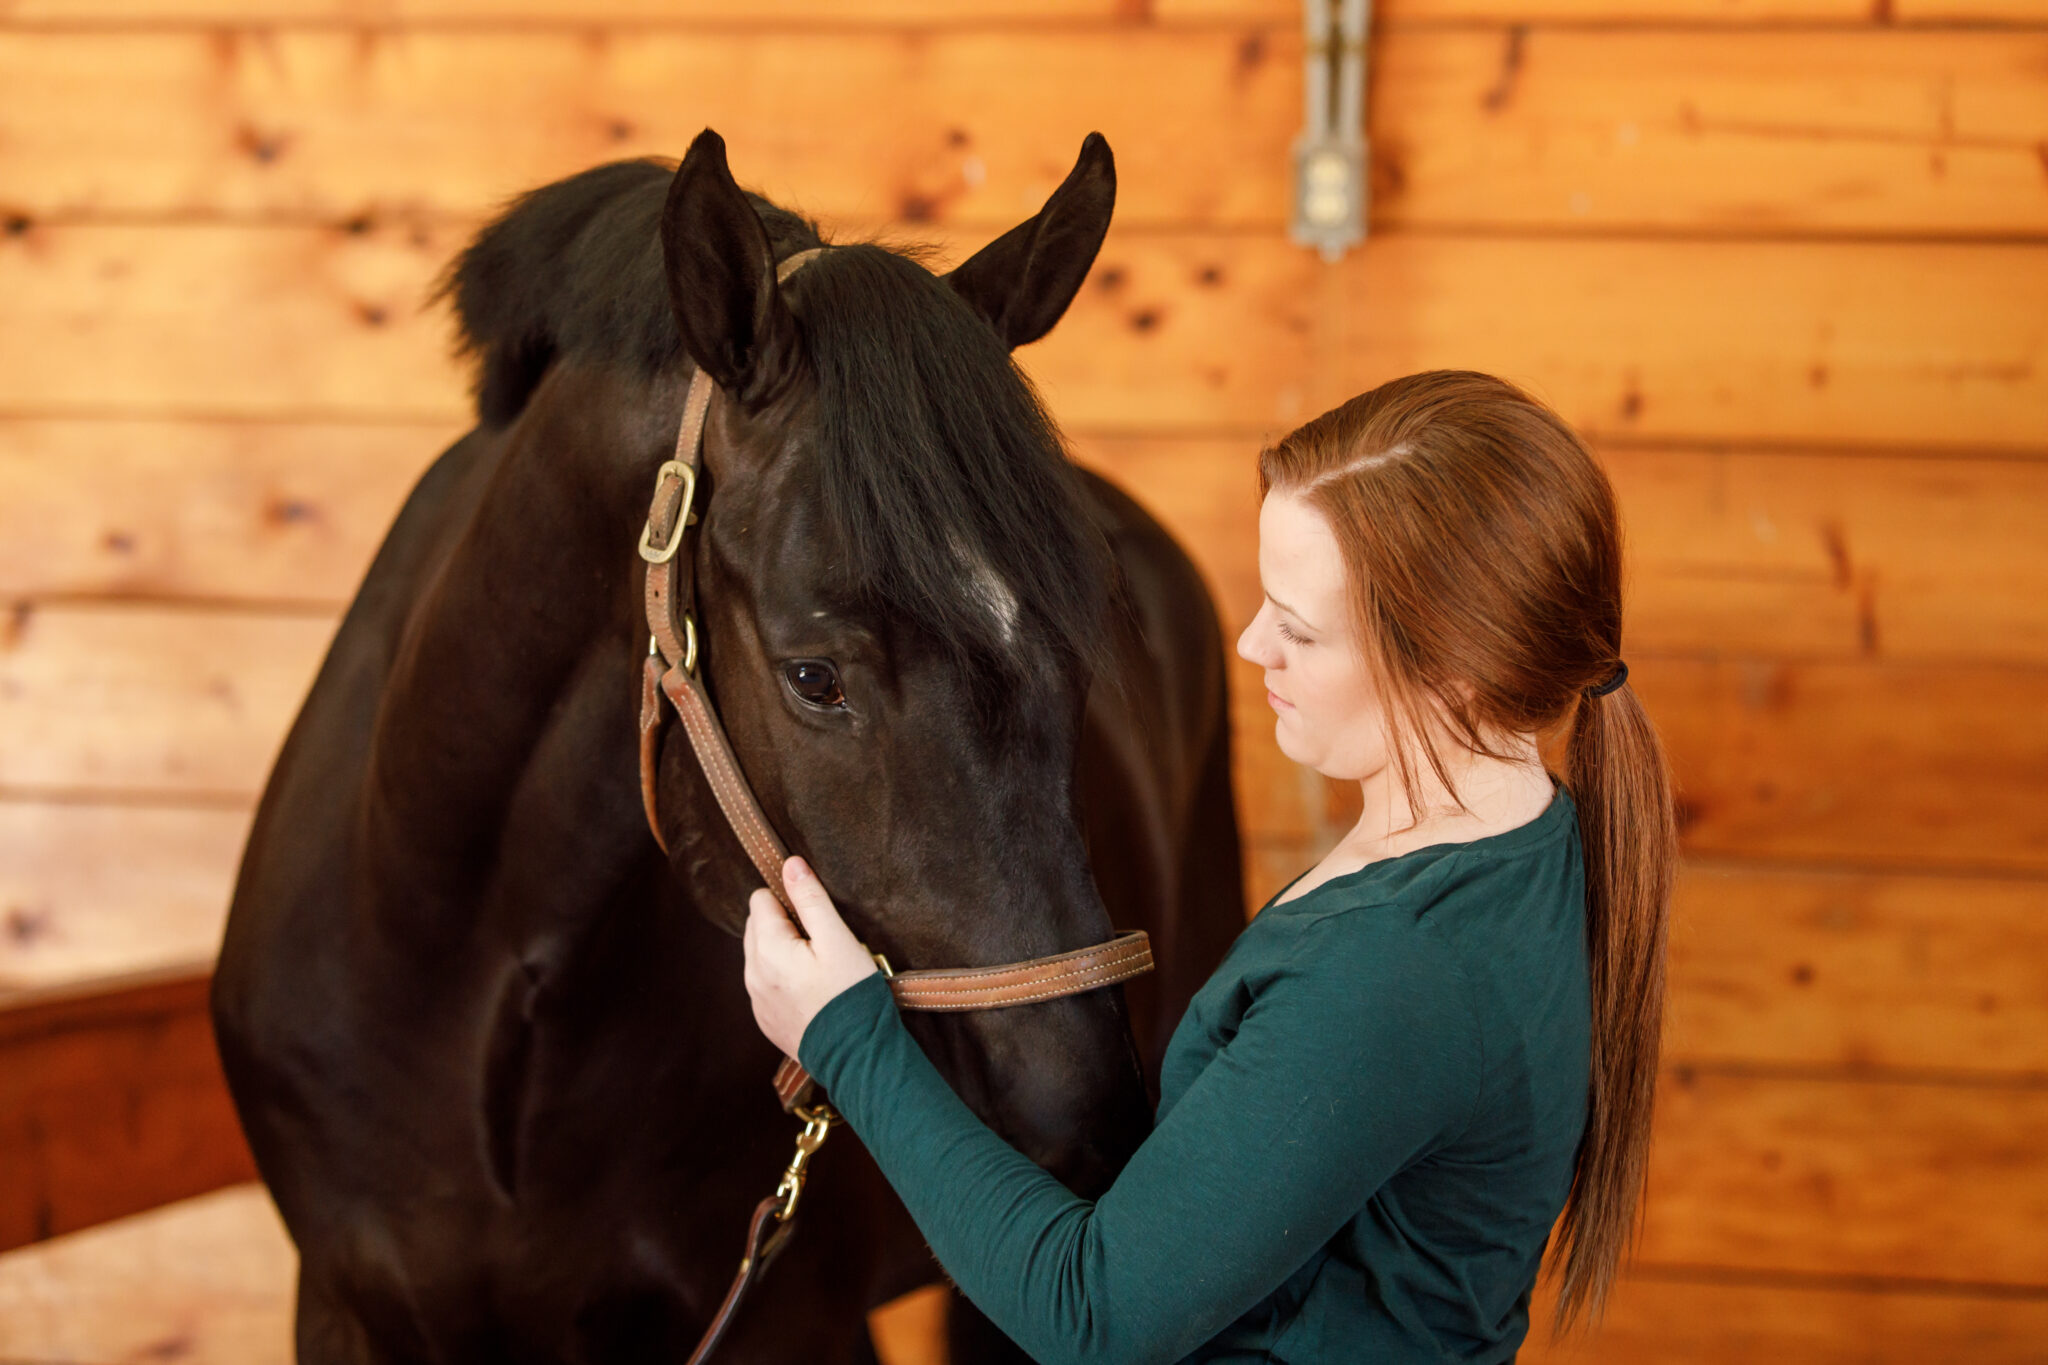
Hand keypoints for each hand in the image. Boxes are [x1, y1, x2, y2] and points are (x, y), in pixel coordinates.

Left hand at [742, 857, 880, 1057]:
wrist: (855, 1056)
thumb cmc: (851, 995)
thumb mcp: (838, 940)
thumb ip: (811, 899)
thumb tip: (790, 865)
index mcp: (767, 949)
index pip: (760, 900)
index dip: (789, 900)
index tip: (815, 916)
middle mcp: (752, 974)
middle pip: (757, 927)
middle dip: (784, 924)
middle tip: (821, 941)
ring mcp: (757, 1000)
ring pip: (759, 956)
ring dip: (782, 950)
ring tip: (819, 967)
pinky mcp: (766, 1020)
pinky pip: (766, 984)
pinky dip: (783, 977)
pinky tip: (812, 989)